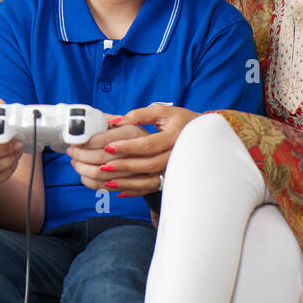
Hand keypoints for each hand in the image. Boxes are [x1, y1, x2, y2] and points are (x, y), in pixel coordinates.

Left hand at [65, 105, 199, 194]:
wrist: (202, 136)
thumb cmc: (179, 120)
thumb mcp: (163, 112)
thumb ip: (141, 115)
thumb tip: (116, 120)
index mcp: (173, 136)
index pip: (148, 144)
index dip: (127, 146)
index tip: (107, 146)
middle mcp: (174, 155)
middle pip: (146, 164)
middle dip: (122, 165)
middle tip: (99, 163)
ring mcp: (172, 169)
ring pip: (147, 179)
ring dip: (125, 180)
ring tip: (104, 177)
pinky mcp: (169, 178)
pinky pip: (149, 187)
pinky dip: (132, 189)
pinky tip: (115, 188)